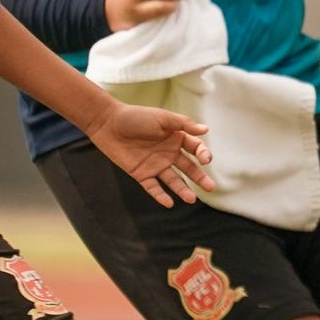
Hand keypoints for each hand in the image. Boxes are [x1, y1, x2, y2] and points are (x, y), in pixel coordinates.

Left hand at [87, 102, 214, 207]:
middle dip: (200, 177)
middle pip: (189, 168)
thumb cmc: (136, 117)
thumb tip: (206, 130)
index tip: (205, 159)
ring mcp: (156, 165)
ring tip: (192, 199)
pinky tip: (169, 203)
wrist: (108, 123)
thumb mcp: (162, 118)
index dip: (203, 154)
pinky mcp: (141, 174)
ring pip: (174, 180)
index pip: (196, 148)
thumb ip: (183, 124)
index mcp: (177, 138)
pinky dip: (161, 195)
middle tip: (211, 187)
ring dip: (183, 190)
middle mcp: (169, 153)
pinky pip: (153, 187)